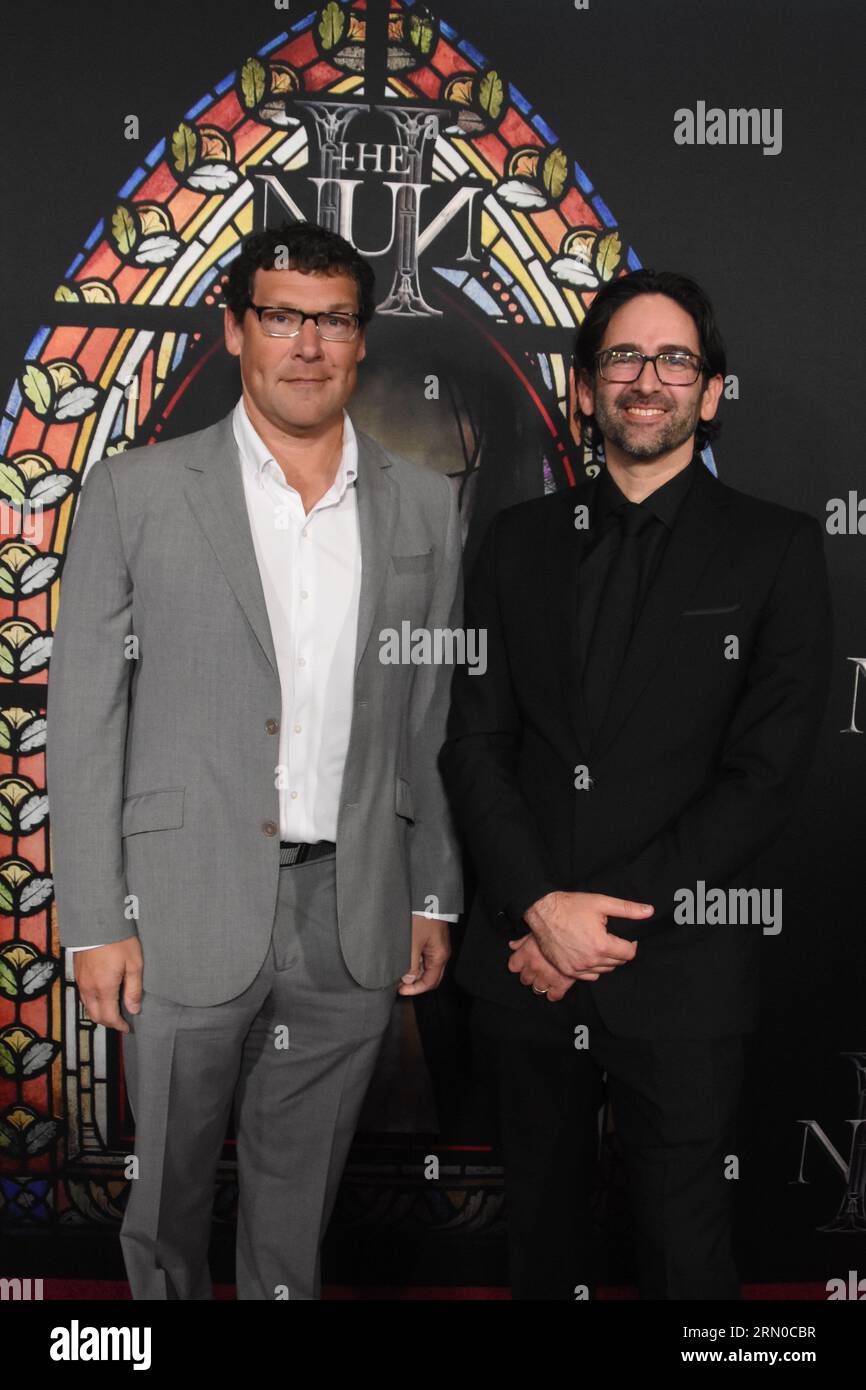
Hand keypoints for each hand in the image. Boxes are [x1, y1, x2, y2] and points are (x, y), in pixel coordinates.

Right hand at [73, 936, 142, 1033]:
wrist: (97, 921)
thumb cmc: (119, 941)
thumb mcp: (134, 964)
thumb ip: (133, 989)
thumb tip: (133, 1010)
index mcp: (104, 988)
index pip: (109, 1017)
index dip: (119, 1025)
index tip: (128, 1028)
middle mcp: (89, 988)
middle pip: (95, 1015)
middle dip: (108, 1022)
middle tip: (121, 1022)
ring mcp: (81, 980)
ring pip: (87, 1006)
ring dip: (99, 1013)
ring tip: (113, 1010)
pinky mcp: (77, 972)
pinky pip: (83, 995)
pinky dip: (92, 1002)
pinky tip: (101, 996)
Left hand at [398, 914, 450, 995]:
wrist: (427, 898)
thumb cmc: (423, 917)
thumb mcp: (413, 942)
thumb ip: (411, 964)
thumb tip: (408, 979)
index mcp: (439, 956)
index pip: (430, 982)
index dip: (415, 989)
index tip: (401, 990)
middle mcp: (441, 953)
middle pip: (430, 977)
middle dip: (414, 983)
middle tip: (399, 984)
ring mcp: (437, 946)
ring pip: (426, 967)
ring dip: (413, 972)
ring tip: (399, 971)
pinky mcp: (431, 940)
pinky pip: (424, 957)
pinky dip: (414, 961)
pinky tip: (404, 959)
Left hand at [507, 933, 574, 1000]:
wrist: (577, 933)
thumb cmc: (557, 929)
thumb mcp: (537, 931)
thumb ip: (522, 941)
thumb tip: (512, 945)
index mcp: (527, 953)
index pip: (513, 966)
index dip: (519, 965)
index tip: (523, 964)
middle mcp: (534, 967)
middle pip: (525, 979)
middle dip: (530, 976)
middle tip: (538, 970)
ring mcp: (547, 976)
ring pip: (537, 988)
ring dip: (541, 984)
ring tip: (548, 977)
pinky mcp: (561, 983)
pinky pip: (554, 996)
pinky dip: (554, 993)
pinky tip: (556, 988)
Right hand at [524, 890, 652, 978]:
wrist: (542, 912)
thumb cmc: (571, 906)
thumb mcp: (601, 903)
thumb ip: (627, 909)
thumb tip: (649, 911)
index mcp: (601, 945)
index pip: (629, 953)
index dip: (631, 944)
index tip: (626, 937)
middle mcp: (591, 960)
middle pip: (618, 962)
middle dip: (619, 951)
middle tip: (611, 938)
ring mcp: (578, 968)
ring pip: (605, 970)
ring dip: (607, 960)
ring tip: (600, 944)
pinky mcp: (567, 970)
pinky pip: (590, 976)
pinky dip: (593, 967)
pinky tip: (589, 953)